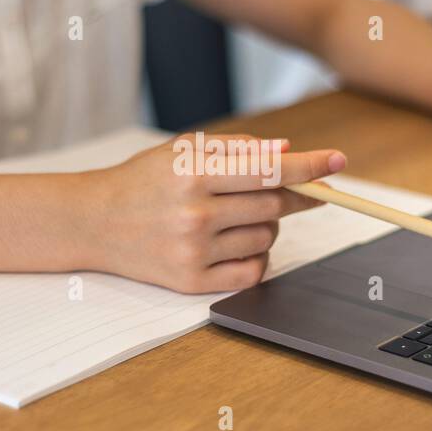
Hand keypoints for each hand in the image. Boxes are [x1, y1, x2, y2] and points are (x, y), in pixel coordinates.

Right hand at [85, 134, 345, 293]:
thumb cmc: (143, 180)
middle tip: (283, 190)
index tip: (338, 162)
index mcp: (193, 173)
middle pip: (274, 205)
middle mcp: (194, 213)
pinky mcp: (191, 282)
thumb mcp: (183, 150)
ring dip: (265, 225)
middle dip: (288, 196)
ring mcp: (193, 251)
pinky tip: (233, 243)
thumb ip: (237, 148)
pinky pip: (253, 271)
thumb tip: (288, 152)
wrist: (94, 222)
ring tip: (232, 216)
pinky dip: (256, 257)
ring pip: (266, 238)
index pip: (269, 170)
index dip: (309, 166)